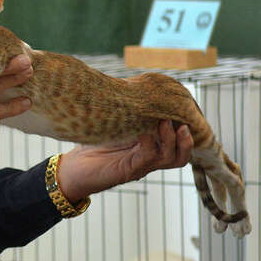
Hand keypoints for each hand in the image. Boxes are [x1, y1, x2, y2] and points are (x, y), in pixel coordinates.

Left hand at [54, 121, 192, 203]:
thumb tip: (138, 89)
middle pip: (180, 156)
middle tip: (184, 124)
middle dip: (186, 140)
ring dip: (171, 140)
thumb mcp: (116, 126)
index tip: (183, 112)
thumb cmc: (92, 146)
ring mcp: (140, 166)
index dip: (184, 130)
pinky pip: (148, 157)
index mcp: (149, 148)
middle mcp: (149, 159)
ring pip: (170, 158)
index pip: (177, 143)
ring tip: (166, 124)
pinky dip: (149, 142)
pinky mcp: (128, 170)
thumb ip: (129, 115)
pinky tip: (143, 130)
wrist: (73, 169)